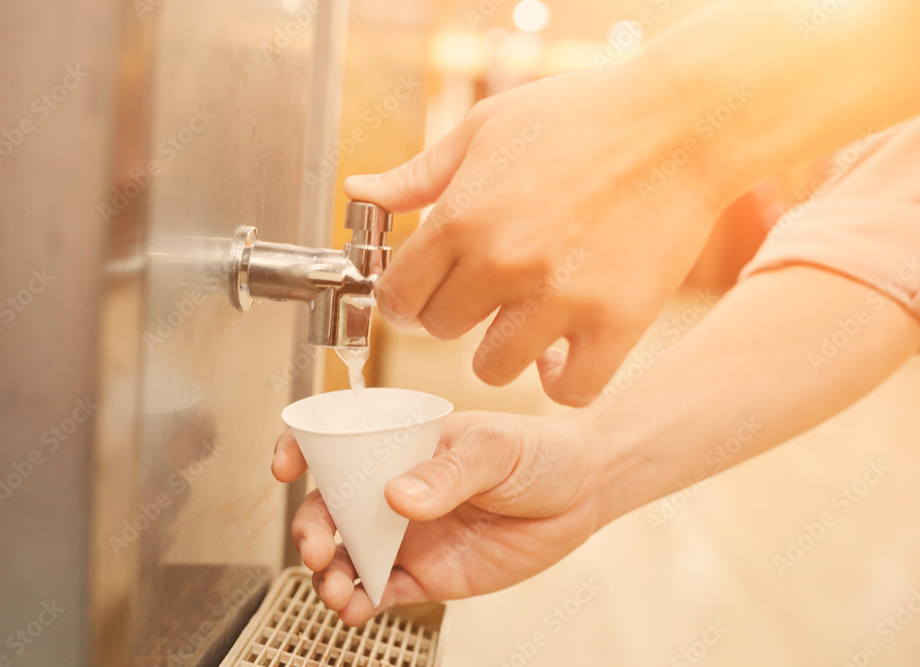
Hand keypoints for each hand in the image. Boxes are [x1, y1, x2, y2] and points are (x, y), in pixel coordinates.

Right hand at [272, 411, 600, 625]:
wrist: (583, 495)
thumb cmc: (540, 453)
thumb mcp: (495, 449)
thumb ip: (447, 473)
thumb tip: (398, 497)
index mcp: (402, 447)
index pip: (339, 443)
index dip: (302, 450)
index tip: (287, 466)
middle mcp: (395, 491)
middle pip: (330, 508)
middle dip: (310, 530)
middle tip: (317, 550)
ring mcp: (408, 535)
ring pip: (349, 556)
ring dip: (330, 575)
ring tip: (337, 591)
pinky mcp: (428, 575)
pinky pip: (382, 591)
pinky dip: (361, 603)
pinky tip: (356, 610)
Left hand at [346, 67, 728, 405]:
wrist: (680, 121)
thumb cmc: (580, 116)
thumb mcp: (485, 127)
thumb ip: (417, 174)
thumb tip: (359, 193)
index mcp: (461, 217)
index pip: (398, 296)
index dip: (403, 296)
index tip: (420, 292)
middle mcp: (503, 264)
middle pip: (440, 330)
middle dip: (452, 313)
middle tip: (480, 293)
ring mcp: (559, 299)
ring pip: (493, 368)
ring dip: (500, 349)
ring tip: (523, 319)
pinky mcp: (615, 322)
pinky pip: (569, 390)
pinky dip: (561, 379)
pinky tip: (563, 351)